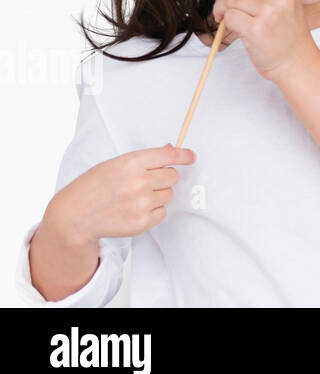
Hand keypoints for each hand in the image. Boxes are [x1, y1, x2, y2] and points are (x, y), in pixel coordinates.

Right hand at [47, 144, 195, 245]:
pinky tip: (135, 209)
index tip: (191, 157)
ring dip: (158, 194)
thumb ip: (144, 158)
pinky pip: (162, 212)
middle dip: (164, 177)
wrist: (75, 217)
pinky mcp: (143, 222)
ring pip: (169, 194)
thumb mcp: (115, 164)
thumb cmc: (92, 187)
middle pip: (173, 176)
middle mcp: (140, 182)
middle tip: (147, 181)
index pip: (169, 156)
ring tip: (135, 197)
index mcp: (132, 163)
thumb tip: (171, 150)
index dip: (183, 156)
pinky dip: (154, 211)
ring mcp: (142, 204)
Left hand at [213, 0, 315, 79]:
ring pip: (230, 0)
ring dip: (220, 9)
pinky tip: (230, 27)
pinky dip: (225, 21)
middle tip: (220, 6)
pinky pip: (229, 16)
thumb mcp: (286, 5)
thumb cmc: (288, 37)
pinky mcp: (256, 29)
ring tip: (223, 17)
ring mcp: (268, 12)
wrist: (297, 62)